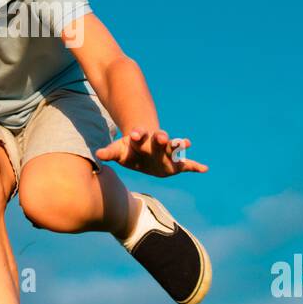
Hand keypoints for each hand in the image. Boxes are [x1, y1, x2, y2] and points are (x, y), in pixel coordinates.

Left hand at [94, 128, 208, 176]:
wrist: (142, 148)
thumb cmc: (129, 150)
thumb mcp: (118, 151)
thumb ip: (109, 152)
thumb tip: (97, 154)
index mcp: (141, 139)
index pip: (139, 134)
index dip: (137, 134)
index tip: (135, 134)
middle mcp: (155, 142)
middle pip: (158, 138)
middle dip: (160, 138)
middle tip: (161, 137)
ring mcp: (166, 151)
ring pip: (173, 147)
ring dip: (178, 145)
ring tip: (186, 143)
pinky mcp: (174, 163)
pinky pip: (186, 164)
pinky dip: (195, 166)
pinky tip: (204, 169)